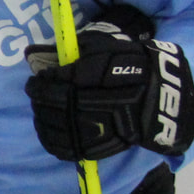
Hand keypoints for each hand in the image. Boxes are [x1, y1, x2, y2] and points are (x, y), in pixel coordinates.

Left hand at [25, 15, 193, 160]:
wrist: (159, 98)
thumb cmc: (129, 65)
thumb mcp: (103, 46)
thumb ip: (71, 50)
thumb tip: (35, 53)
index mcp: (90, 78)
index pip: (52, 82)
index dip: (40, 80)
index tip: (37, 78)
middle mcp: (88, 105)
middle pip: (50, 103)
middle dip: (38, 96)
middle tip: (35, 91)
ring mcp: (91, 130)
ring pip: (51, 125)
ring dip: (40, 115)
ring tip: (41, 107)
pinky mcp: (94, 148)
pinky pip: (61, 148)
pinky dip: (49, 137)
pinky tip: (47, 126)